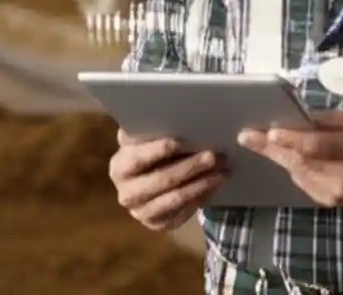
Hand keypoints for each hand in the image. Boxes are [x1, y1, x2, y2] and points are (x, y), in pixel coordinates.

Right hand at [108, 128, 225, 231]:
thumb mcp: (147, 139)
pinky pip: (183, 212)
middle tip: (213, 155)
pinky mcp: (159, 223)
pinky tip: (216, 184)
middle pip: (161, 181)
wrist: (150, 178)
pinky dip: (201, 197)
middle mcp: (126, 193)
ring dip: (201, 184)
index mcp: (120, 167)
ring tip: (222, 171)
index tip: (179, 141)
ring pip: (175, 198)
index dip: (156, 150)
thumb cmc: (151, 151)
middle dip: (189, 167)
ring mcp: (141, 212)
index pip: (137, 159)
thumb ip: (153, 130)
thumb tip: (176, 118)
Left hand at [237, 110, 342, 207]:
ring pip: (296, 172)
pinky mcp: (328, 200)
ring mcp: (335, 192)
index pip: (318, 146)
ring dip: (280, 156)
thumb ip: (324, 121)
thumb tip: (294, 120)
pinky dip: (293, 167)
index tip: (269, 133)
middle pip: (300, 162)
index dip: (292, 140)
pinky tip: (292, 157)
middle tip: (246, 136)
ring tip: (262, 141)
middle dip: (270, 148)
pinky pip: (301, 181)